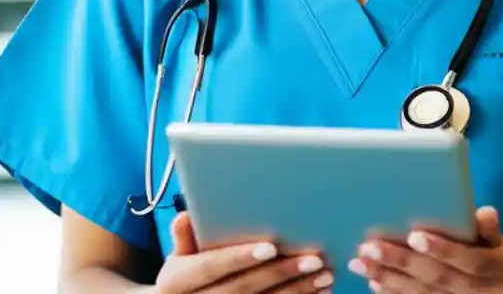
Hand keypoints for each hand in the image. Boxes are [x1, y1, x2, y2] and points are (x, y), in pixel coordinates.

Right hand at [153, 211, 333, 293]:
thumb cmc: (185, 278)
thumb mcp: (177, 259)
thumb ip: (185, 238)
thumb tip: (186, 216)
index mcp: (177, 282)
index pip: (210, 267)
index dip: (239, 257)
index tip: (270, 247)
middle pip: (242, 289)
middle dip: (279, 274)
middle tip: (313, 259)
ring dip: (297, 292)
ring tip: (325, 274)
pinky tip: (319, 292)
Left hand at [347, 206, 502, 293]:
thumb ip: (490, 230)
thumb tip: (485, 212)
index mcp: (496, 269)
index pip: (469, 260)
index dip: (443, 249)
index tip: (414, 235)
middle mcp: (476, 291)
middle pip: (438, 278)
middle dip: (402, 263)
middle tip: (370, 247)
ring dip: (389, 279)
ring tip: (360, 263)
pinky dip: (394, 293)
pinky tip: (373, 282)